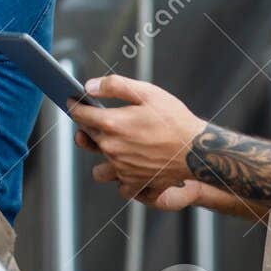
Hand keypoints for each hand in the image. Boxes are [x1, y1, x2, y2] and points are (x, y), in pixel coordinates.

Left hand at [68, 76, 205, 199]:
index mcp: (111, 124)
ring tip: (116, 148)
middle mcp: (111, 148)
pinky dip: (123, 178)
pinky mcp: (134, 183)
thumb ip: (114, 85)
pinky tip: (132, 166)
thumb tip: (88, 86)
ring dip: (103, 159)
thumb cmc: (173, 118)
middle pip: (87, 137)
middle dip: (89, 127)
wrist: (197, 149)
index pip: (80, 114)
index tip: (73, 101)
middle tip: (101, 119)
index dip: (74, 105)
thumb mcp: (147, 92)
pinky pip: (119, 184)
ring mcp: (121, 169)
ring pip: (99, 168)